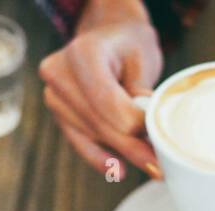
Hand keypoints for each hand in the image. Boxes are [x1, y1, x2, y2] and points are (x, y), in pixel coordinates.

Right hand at [39, 0, 162, 179]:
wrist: (106, 35)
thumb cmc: (128, 44)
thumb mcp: (143, 58)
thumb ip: (141, 94)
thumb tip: (150, 135)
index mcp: (81, 54)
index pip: (109, 103)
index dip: (135, 126)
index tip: (160, 140)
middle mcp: (59, 74)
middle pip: (100, 124)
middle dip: (132, 148)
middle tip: (159, 168)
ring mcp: (54, 95)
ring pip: (93, 136)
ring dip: (122, 153)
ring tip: (150, 164)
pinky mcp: (58, 113)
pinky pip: (79, 142)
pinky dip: (100, 158)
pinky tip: (118, 170)